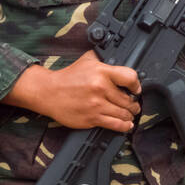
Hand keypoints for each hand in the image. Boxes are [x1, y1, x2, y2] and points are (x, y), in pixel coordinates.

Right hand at [4, 50, 141, 131]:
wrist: (48, 92)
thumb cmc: (68, 77)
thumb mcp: (88, 60)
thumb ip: (105, 59)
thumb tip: (121, 59)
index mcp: (101, 71)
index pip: (130, 77)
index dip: (136, 85)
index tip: (136, 89)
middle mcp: (100, 88)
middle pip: (128, 99)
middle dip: (134, 104)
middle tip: (134, 105)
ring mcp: (96, 104)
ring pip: (123, 113)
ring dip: (130, 115)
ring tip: (131, 114)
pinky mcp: (91, 118)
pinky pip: (115, 124)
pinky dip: (124, 126)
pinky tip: (127, 125)